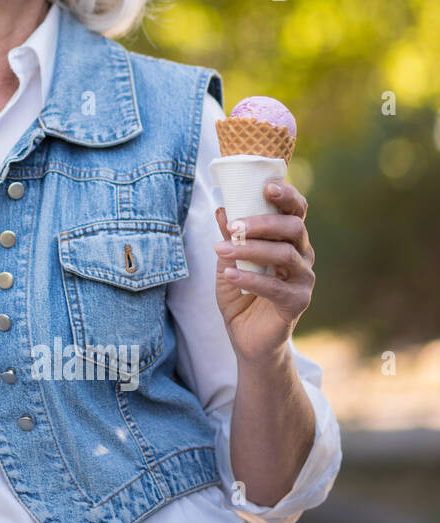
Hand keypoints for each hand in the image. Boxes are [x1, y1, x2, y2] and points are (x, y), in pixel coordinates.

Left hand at [212, 180, 315, 365]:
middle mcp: (302, 255)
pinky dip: (250, 278)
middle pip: (293, 228)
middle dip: (262, 223)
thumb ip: (229, 236)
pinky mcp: (298, 302)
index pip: (296, 210)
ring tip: (220, 250)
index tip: (267, 187)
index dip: (287, 195)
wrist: (246, 336)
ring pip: (284, 254)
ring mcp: (303, 279)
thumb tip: (222, 209)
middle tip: (233, 226)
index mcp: (288, 239)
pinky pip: (276, 287)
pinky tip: (229, 274)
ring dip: (249, 249)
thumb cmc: (240, 292)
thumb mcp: (229, 260)